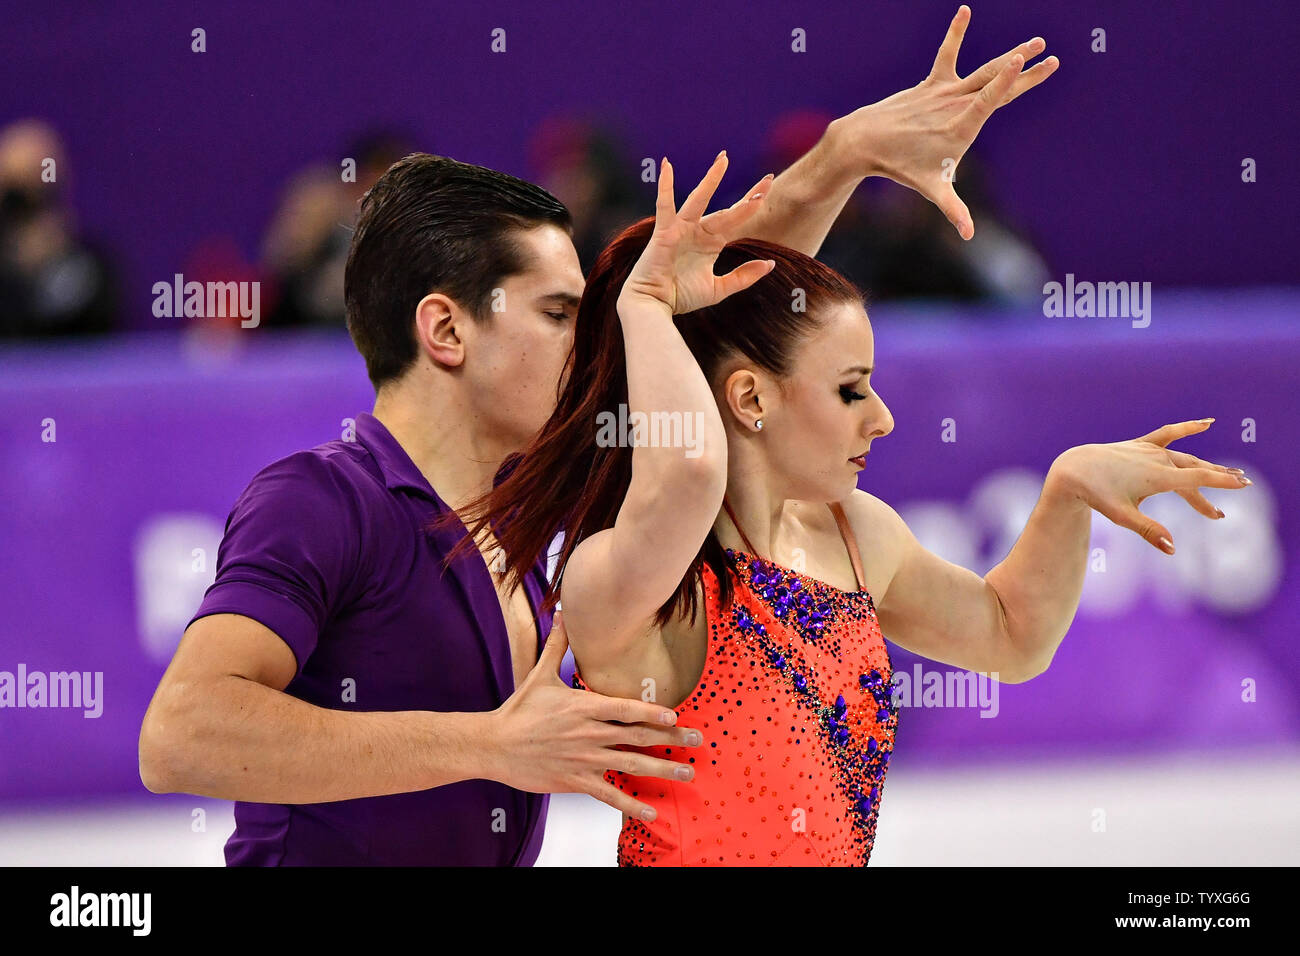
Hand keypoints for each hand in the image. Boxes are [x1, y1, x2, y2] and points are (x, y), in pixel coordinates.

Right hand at [485, 611, 703, 821]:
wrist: (494, 745)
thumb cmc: (519, 710)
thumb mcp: (541, 675)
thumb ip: (558, 645)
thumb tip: (563, 613)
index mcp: (584, 707)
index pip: (625, 709)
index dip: (652, 713)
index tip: (675, 717)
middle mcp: (589, 733)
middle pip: (637, 737)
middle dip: (671, 740)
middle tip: (697, 741)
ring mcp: (584, 760)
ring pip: (630, 765)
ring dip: (662, 770)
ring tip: (686, 773)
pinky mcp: (575, 782)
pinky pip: (608, 795)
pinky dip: (631, 805)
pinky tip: (651, 812)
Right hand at [620, 151, 775, 316]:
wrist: (655, 305)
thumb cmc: (681, 296)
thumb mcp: (719, 288)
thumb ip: (744, 276)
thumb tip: (771, 263)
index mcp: (711, 242)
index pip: (736, 218)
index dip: (751, 204)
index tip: (768, 188)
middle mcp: (698, 231)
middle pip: (727, 209)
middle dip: (748, 195)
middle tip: (769, 178)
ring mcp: (681, 229)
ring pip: (699, 200)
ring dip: (711, 179)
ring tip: (723, 159)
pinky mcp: (664, 231)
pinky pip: (665, 205)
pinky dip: (665, 186)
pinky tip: (666, 166)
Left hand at [830, 4, 1057, 238]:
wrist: (865, 141)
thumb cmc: (901, 167)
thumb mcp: (932, 188)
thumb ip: (954, 209)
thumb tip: (967, 236)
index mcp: (962, 125)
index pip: (991, 98)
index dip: (1010, 79)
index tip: (1027, 61)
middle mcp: (956, 104)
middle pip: (996, 82)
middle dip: (1024, 70)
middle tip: (1050, 57)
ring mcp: (944, 91)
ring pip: (982, 70)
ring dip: (1008, 56)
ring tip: (1034, 44)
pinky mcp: (932, 84)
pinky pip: (947, 55)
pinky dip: (955, 33)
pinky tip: (963, 10)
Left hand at [1048, 420, 1250, 554]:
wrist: (1074, 470)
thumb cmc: (1096, 495)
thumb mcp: (1122, 517)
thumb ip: (1149, 531)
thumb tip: (1173, 549)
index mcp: (1157, 477)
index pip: (1198, 480)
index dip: (1222, 482)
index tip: (1243, 486)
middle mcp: (1158, 460)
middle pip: (1196, 470)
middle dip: (1220, 478)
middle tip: (1244, 486)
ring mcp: (1150, 450)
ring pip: (1186, 458)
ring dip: (1207, 466)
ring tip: (1228, 473)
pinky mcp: (1141, 444)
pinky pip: (1169, 433)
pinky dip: (1188, 428)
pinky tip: (1207, 423)